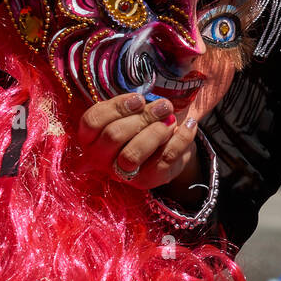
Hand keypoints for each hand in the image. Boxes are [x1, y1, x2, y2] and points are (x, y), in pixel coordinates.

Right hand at [77, 93, 191, 190]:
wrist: (167, 146)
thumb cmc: (144, 124)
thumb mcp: (133, 111)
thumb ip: (133, 105)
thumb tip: (146, 102)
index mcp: (90, 138)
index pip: (92, 121)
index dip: (117, 107)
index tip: (139, 99)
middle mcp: (99, 159)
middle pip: (113, 136)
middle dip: (142, 118)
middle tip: (164, 106)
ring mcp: (121, 173)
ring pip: (131, 154)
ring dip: (156, 132)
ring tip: (171, 118)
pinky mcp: (146, 181)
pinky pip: (163, 159)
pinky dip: (181, 138)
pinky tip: (189, 125)